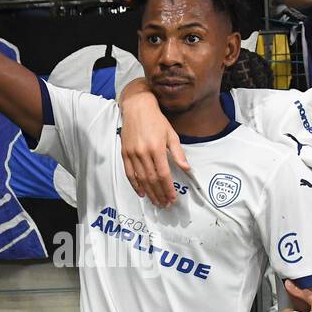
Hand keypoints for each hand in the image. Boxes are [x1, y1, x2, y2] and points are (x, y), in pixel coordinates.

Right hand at [120, 85, 189, 206]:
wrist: (137, 107)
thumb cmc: (156, 120)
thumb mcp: (171, 134)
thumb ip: (178, 153)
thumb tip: (187, 169)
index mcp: (157, 148)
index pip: (163, 174)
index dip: (168, 188)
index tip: (172, 198)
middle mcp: (143, 152)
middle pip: (152, 179)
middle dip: (159, 194)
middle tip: (165, 204)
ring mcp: (132, 153)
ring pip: (141, 179)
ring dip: (149, 192)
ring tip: (156, 202)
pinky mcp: (124, 153)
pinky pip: (129, 173)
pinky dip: (135, 185)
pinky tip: (141, 193)